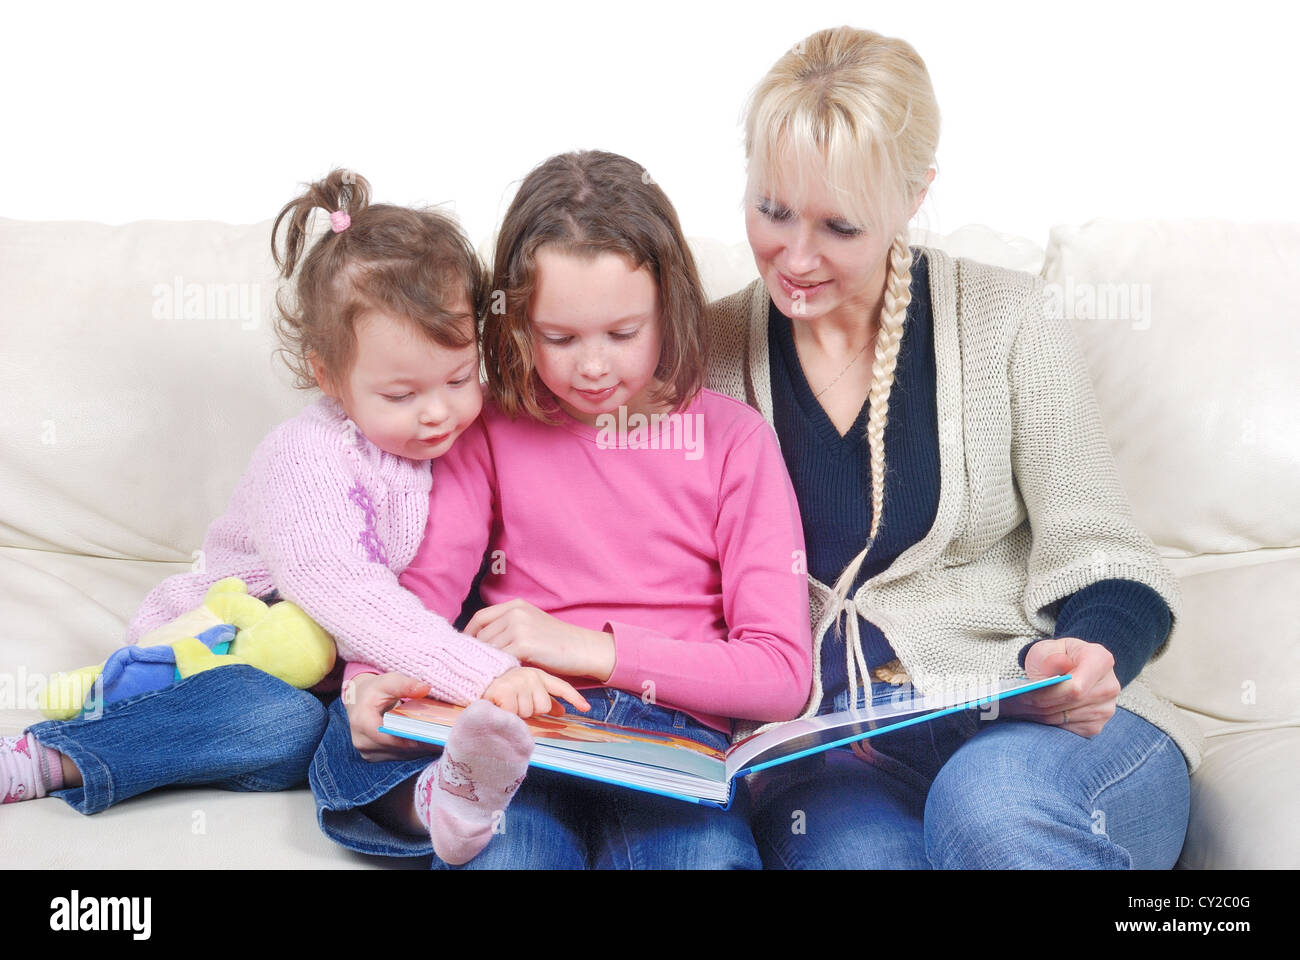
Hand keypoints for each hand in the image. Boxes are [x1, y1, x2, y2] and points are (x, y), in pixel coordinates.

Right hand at [342, 671, 440, 761]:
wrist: (360, 702)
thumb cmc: (374, 691)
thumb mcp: (388, 682)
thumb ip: (405, 685)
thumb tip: (424, 689)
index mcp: (362, 723)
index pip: (388, 737)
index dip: (410, 736)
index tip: (431, 732)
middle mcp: (363, 742)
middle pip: (397, 748)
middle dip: (419, 741)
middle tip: (441, 735)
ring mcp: (369, 753)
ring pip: (401, 755)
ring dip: (419, 748)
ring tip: (438, 738)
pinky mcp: (377, 757)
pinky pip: (400, 757)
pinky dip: (414, 750)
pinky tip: (429, 741)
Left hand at [465, 598, 615, 680]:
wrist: (582, 648)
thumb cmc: (557, 642)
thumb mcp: (531, 625)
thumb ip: (509, 627)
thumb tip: (481, 643)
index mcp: (515, 605)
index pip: (480, 618)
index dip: (469, 634)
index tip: (465, 650)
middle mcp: (515, 612)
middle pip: (482, 635)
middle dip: (477, 653)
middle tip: (476, 668)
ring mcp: (519, 627)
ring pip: (488, 649)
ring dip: (486, 663)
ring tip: (488, 674)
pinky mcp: (524, 644)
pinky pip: (500, 659)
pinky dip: (498, 669)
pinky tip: (501, 676)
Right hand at [482, 666, 591, 717]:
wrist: (471, 682)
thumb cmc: (498, 691)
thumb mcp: (525, 692)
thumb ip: (543, 699)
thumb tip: (561, 711)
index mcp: (536, 674)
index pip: (560, 686)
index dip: (574, 698)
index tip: (586, 708)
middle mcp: (529, 675)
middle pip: (543, 706)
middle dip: (529, 710)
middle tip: (512, 703)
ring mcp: (517, 681)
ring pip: (528, 712)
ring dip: (516, 714)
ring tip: (503, 704)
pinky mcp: (505, 691)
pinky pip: (514, 714)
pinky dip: (506, 715)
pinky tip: (498, 707)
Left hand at [998, 636, 1120, 736]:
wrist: (1071, 667)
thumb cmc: (1057, 656)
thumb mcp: (1049, 648)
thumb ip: (1049, 656)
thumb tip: (1053, 668)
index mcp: (1101, 660)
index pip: (1076, 686)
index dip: (1049, 693)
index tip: (1022, 694)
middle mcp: (1109, 686)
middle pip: (1067, 703)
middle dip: (1034, 705)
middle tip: (1006, 705)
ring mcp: (1105, 709)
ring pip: (1062, 718)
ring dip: (1034, 716)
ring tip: (1010, 711)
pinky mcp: (1095, 726)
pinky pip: (1065, 730)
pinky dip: (1043, 725)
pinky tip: (1026, 717)